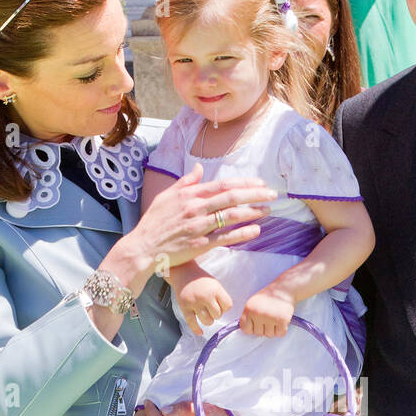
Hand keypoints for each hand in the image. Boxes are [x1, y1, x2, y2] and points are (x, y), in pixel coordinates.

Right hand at [135, 165, 274, 274]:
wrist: (142, 248)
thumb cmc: (154, 222)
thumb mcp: (167, 196)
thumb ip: (186, 181)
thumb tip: (201, 167)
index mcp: (189, 194)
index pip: (222, 185)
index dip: (244, 182)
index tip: (260, 182)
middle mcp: (195, 208)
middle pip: (231, 197)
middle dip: (255, 194)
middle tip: (273, 194)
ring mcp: (198, 226)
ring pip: (231, 216)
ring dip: (253, 212)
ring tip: (267, 210)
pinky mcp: (200, 245)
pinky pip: (225, 238)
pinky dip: (242, 234)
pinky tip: (256, 231)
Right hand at [176, 273, 232, 335]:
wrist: (183, 273)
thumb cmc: (201, 280)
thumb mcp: (215, 284)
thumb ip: (221, 297)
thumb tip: (225, 313)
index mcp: (215, 290)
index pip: (228, 306)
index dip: (225, 307)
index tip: (220, 304)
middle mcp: (205, 297)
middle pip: (218, 315)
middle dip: (216, 314)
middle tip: (211, 308)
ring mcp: (194, 303)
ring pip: (207, 321)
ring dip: (208, 320)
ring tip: (206, 314)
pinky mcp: (185, 308)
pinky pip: (192, 323)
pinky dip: (196, 329)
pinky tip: (200, 332)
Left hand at [240, 285, 294, 335]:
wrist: (284, 289)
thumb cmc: (268, 297)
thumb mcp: (253, 303)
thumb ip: (249, 316)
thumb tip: (248, 331)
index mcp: (249, 309)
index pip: (245, 329)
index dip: (252, 328)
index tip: (257, 323)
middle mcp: (258, 314)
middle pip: (258, 334)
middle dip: (264, 328)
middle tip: (269, 317)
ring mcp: (270, 317)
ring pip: (269, 335)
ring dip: (273, 329)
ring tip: (275, 317)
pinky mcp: (282, 320)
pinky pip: (280, 334)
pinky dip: (282, 330)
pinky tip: (282, 321)